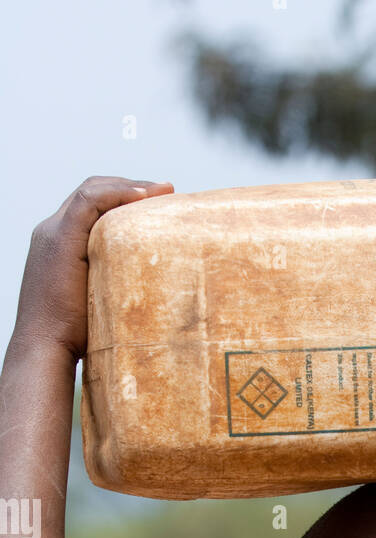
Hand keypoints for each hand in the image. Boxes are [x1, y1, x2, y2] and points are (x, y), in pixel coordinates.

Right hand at [12, 175, 173, 360]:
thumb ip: (115, 286)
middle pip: (93, 193)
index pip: (92, 207)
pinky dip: (118, 194)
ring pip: (92, 191)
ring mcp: (53, 233)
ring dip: (130, 187)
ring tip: (164, 191)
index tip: (158, 204)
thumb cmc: (75, 339)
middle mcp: (52, 232)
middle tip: (167, 192)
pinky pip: (89, 201)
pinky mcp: (60, 239)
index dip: (125, 199)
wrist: (46, 349)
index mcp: (60, 245)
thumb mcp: (99, 302)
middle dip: (131, 188)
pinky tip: (145, 197)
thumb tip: (154, 294)